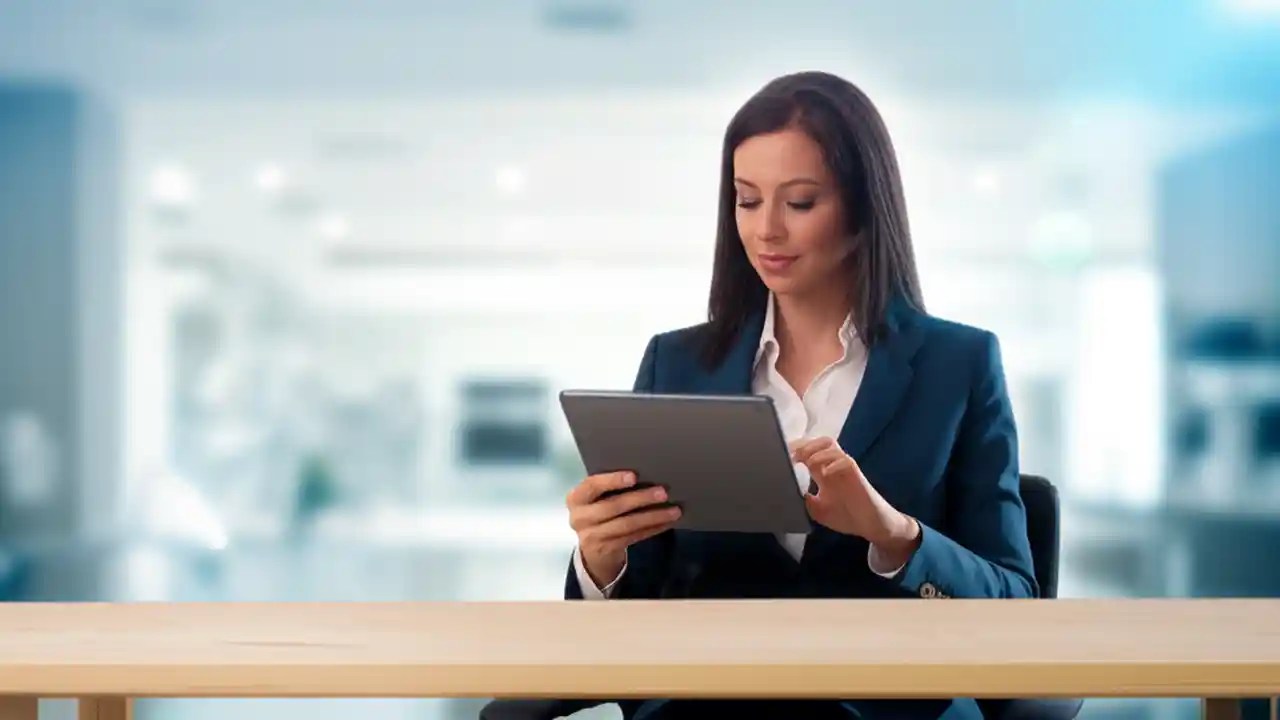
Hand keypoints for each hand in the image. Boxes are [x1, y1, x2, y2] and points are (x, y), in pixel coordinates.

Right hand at [566, 471, 681, 586]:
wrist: (592, 547)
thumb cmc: (600, 510)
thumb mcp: (596, 499)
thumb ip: (610, 487)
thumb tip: (646, 473)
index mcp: (576, 498)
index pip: (592, 485)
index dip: (612, 480)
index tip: (634, 476)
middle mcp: (579, 518)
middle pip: (613, 506)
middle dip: (640, 498)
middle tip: (663, 492)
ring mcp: (591, 536)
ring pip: (627, 524)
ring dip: (653, 516)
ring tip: (674, 510)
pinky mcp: (607, 549)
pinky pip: (634, 537)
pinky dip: (653, 528)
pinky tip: (668, 522)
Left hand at [791, 437, 920, 564]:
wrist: (870, 525)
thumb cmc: (846, 516)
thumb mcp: (818, 511)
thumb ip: (805, 500)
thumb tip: (791, 492)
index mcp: (823, 473)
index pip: (808, 452)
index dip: (795, 450)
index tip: (780, 454)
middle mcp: (832, 467)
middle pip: (819, 442)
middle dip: (804, 445)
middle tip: (791, 455)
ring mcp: (845, 469)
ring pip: (832, 446)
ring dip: (817, 450)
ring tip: (806, 460)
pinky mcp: (856, 475)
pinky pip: (846, 461)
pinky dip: (834, 463)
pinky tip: (825, 473)